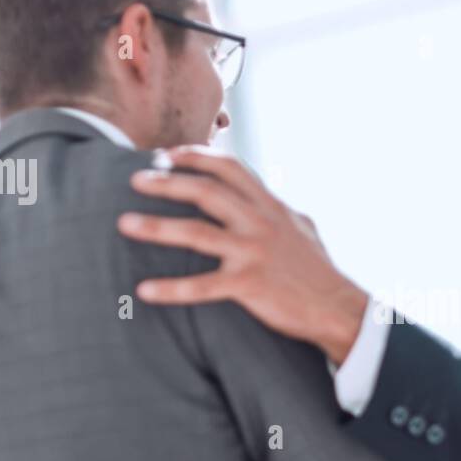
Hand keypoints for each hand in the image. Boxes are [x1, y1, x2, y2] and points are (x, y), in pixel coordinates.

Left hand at [118, 147, 367, 363]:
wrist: (336, 307)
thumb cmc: (318, 270)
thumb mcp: (302, 227)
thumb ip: (280, 208)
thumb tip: (270, 196)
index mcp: (270, 205)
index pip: (229, 168)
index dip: (194, 156)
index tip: (165, 154)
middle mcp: (260, 222)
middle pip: (205, 191)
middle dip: (166, 182)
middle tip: (134, 179)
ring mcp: (254, 252)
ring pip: (196, 232)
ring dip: (156, 226)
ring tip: (123, 224)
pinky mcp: (249, 285)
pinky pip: (202, 286)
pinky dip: (171, 289)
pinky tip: (144, 290)